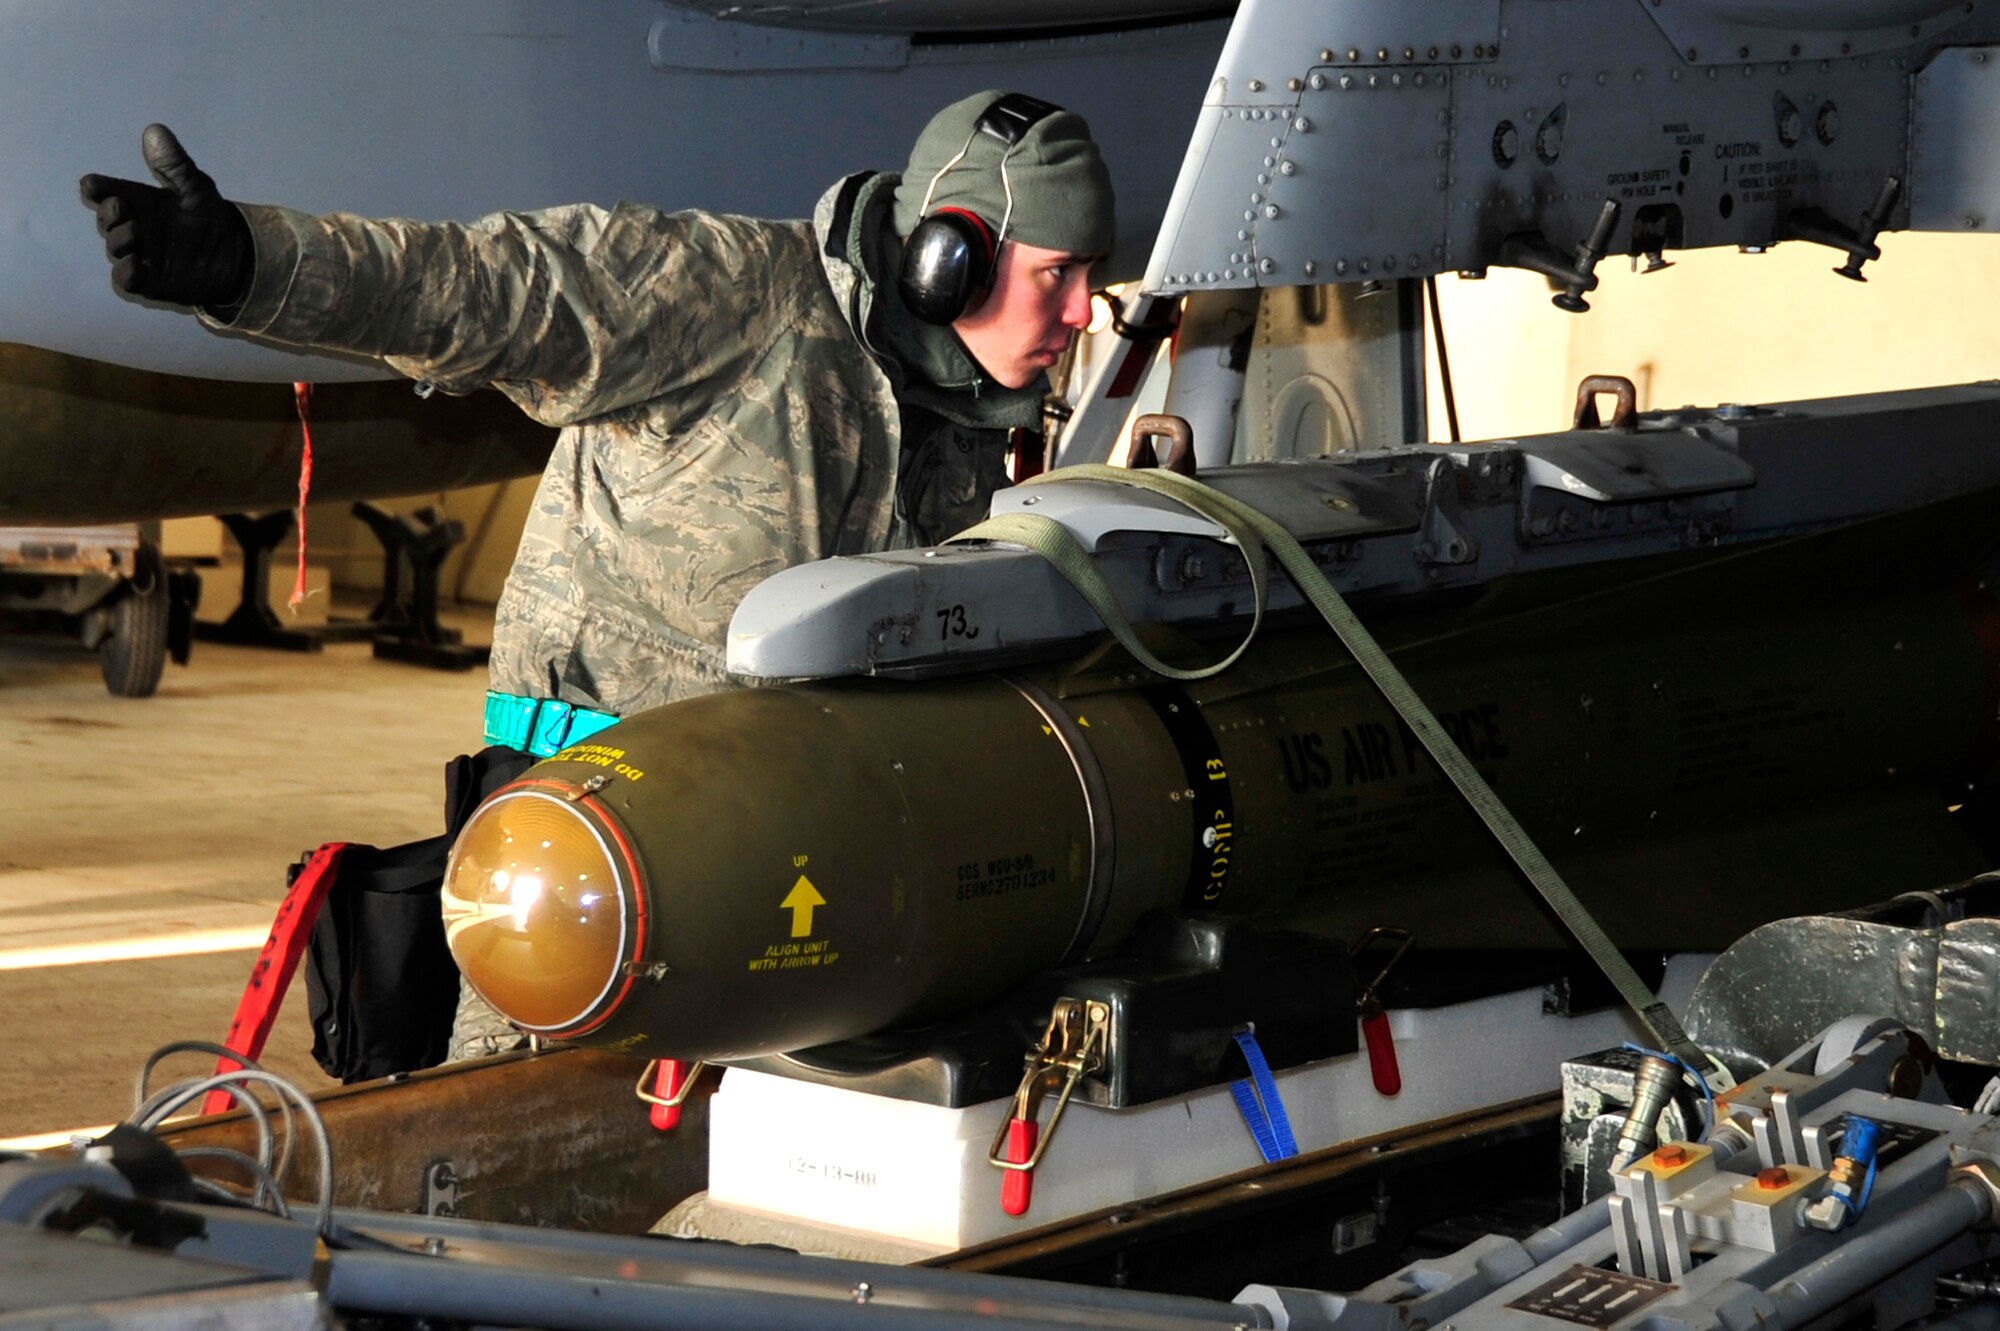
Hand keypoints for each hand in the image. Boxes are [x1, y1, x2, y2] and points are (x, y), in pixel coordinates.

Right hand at [80, 124, 252, 314]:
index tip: (93, 186)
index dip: (97, 188)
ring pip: (116, 248)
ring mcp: (139, 253)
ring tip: (137, 232)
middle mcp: (134, 226)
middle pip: (107, 219)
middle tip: (121, 208)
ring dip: (120, 240)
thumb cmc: (210, 218)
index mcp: (140, 201)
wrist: (238, 256)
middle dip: (109, 214)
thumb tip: (155, 131)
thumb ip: (175, 164)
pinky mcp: (148, 280)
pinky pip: (126, 280)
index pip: (107, 192)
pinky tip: (136, 266)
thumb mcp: (196, 188)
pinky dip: (126, 274)